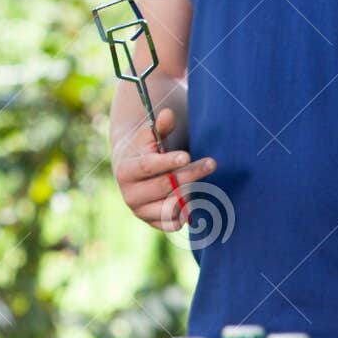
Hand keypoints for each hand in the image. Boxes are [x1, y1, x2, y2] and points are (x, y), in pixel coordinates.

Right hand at [112, 108, 215, 232]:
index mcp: (126, 170)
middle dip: (190, 174)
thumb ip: (161, 126)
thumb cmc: (147, 149)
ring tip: (200, 179)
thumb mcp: (151, 136)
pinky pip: (174, 223)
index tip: (186, 156)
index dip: (167, 162)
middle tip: (211, 162)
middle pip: (166, 186)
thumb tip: (168, 114)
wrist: (137, 172)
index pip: (147, 167)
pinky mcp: (152, 223)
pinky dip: (186, 212)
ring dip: (190, 192)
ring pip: (172, 205)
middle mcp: (130, 195)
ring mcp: (140, 212)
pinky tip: (192, 198)